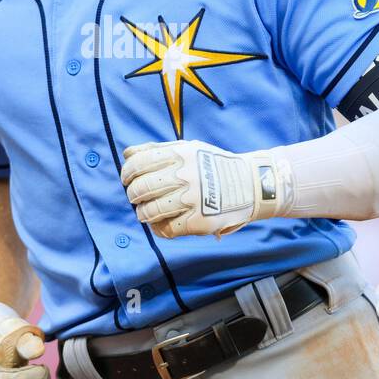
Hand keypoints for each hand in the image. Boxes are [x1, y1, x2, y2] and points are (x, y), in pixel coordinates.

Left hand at [120, 139, 289, 238]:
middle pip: (142, 188)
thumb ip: (157, 150)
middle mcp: (185, 176)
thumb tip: (127, 153)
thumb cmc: (214, 165)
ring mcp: (192, 200)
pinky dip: (158, 228)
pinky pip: (166, 230)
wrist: (251, 184)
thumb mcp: (190, 148)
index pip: (139, 162)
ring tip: (145, 213)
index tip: (127, 179)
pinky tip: (160, 223)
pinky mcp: (199, 221)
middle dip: (133, 194)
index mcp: (181, 155)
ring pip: (150, 211)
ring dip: (143, 213)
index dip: (127, 172)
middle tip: (136, 197)